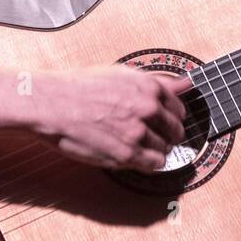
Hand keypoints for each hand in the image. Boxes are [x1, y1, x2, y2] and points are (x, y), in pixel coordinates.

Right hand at [31, 65, 189, 171]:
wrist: (53, 103)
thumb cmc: (82, 87)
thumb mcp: (124, 75)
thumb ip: (159, 82)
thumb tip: (187, 84)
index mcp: (150, 87)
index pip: (179, 110)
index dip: (170, 118)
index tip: (161, 123)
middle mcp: (148, 109)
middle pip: (176, 132)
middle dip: (166, 136)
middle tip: (148, 136)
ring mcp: (138, 133)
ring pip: (165, 151)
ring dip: (155, 151)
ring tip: (134, 146)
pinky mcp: (126, 154)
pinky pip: (154, 166)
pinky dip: (148, 164)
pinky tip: (133, 157)